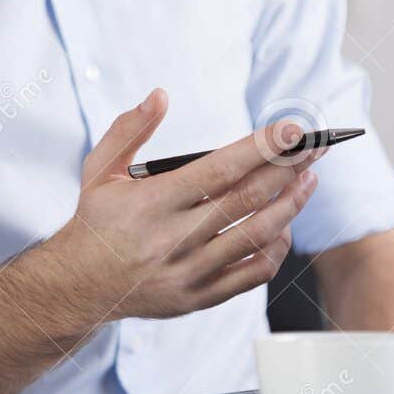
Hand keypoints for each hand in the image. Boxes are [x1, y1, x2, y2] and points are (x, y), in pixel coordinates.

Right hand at [53, 89, 322, 320]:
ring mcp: (189, 271)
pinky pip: (252, 273)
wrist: (79, 285)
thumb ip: (129, 129)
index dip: (260, 149)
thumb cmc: (95, 220)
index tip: (292, 131)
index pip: (218, 171)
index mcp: (151, 203)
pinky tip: (284, 225)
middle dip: (288, 170)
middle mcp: (173, 239)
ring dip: (290, 205)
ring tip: (308, 180)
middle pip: (247, 200)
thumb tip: (160, 96)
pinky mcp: (200, 296)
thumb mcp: (99, 169)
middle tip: (314, 149)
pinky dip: (276, 248)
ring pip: (257, 236)